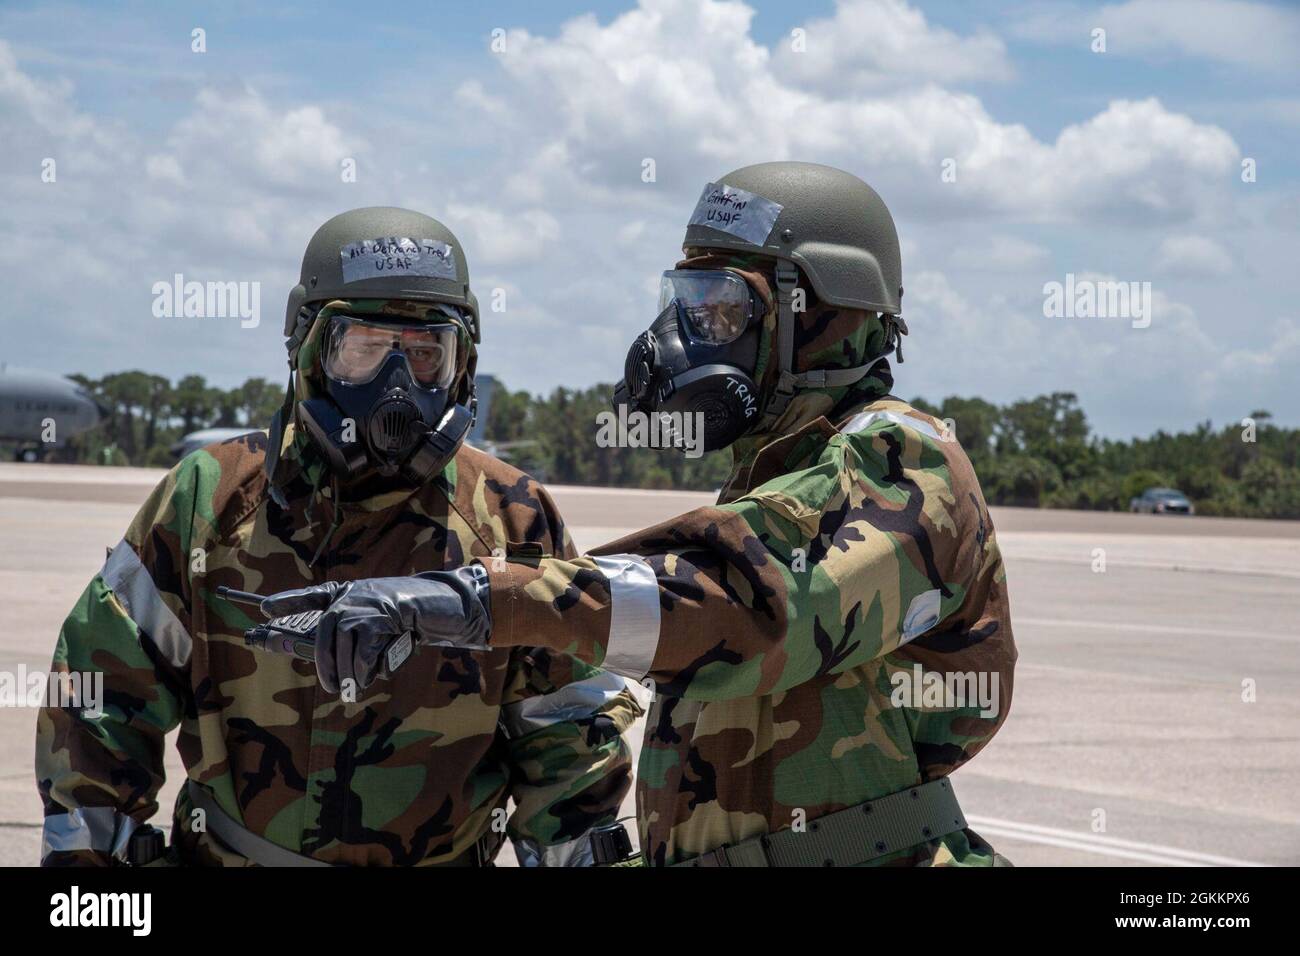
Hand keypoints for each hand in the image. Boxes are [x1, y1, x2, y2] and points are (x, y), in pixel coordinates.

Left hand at [261, 568, 491, 694]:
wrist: (437, 604)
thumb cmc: (408, 615)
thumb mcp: (377, 617)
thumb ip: (356, 635)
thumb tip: (340, 669)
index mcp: (345, 594)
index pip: (311, 597)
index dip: (287, 601)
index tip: (264, 610)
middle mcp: (347, 597)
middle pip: (324, 640)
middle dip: (328, 669)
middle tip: (336, 689)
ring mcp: (359, 607)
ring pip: (343, 652)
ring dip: (352, 675)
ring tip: (358, 687)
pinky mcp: (375, 619)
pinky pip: (363, 655)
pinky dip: (369, 669)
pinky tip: (376, 672)